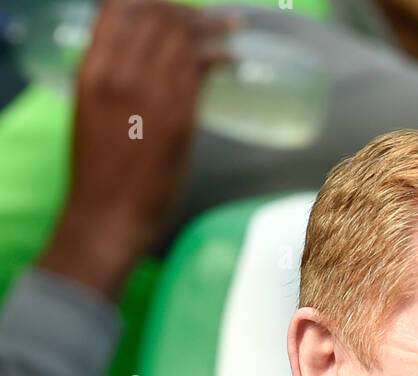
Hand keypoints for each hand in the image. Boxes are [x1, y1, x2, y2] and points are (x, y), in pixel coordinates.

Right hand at [39, 0, 236, 298]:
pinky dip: (220, 57)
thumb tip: (144, 63)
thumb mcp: (91, 111)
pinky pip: (201, 69)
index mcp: (92, 70)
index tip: (171, 10)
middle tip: (210, 21)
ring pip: (182, 37)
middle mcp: (119, 73)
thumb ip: (114, 80)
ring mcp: (148, 93)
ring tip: (229, 29)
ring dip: (212, 27)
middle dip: (187, 13)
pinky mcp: (177, 117)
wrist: (106, 217)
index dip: (150, 2)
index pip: (120, 6)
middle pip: (157, 15)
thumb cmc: (99, 174)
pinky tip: (232, 60)